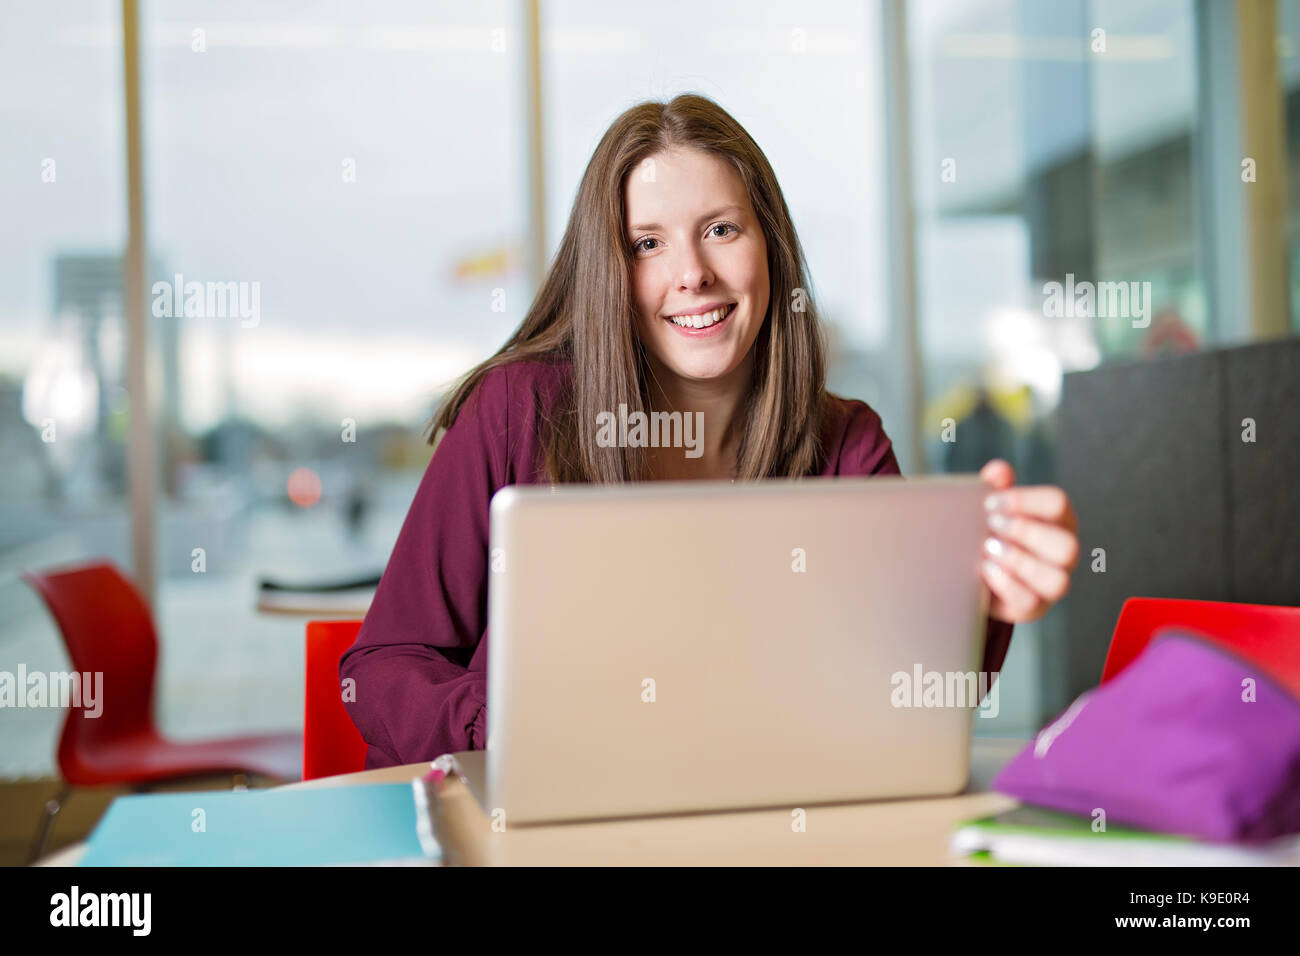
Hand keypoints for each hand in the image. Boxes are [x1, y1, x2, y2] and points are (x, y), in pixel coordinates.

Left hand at [978, 459, 1079, 623]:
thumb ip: (993, 486)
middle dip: (1026, 534)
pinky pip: (1031, 603)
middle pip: (1067, 546)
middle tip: (991, 525)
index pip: (1059, 504)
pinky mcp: (1034, 608)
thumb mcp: (987, 506)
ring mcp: (1053, 584)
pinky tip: (985, 569)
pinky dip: (1006, 584)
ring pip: (1057, 580)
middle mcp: (1064, 552)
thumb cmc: (986, 529)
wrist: (969, 568)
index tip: (990, 503)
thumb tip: (999, 471)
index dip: (1025, 501)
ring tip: (987, 549)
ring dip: (1019, 563)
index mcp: (1058, 519)